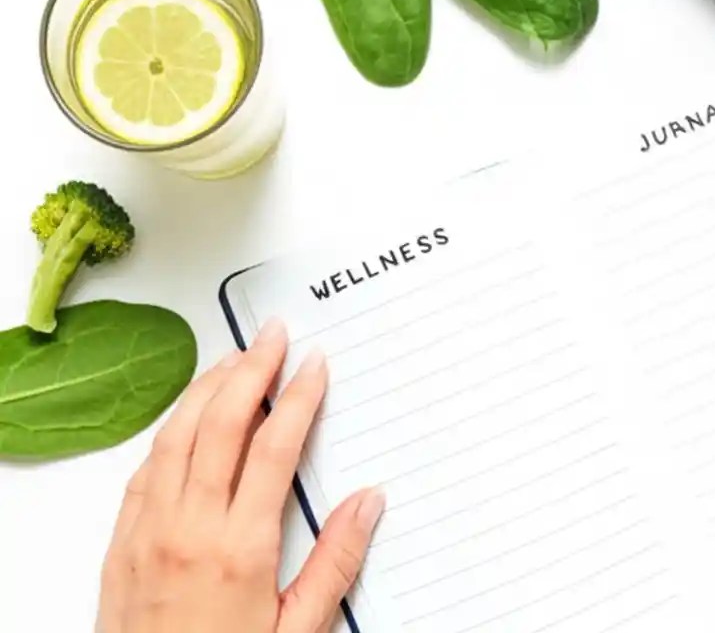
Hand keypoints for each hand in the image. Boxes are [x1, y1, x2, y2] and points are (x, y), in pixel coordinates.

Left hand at [96, 320, 384, 632]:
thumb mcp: (296, 629)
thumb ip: (335, 562)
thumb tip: (369, 503)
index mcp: (239, 547)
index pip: (273, 447)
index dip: (297, 397)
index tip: (313, 365)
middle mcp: (187, 528)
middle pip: (220, 424)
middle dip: (251, 370)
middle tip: (273, 336)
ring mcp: (146, 531)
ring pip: (176, 435)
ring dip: (207, 388)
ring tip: (233, 358)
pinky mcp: (121, 543)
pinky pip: (144, 466)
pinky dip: (170, 428)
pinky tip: (186, 416)